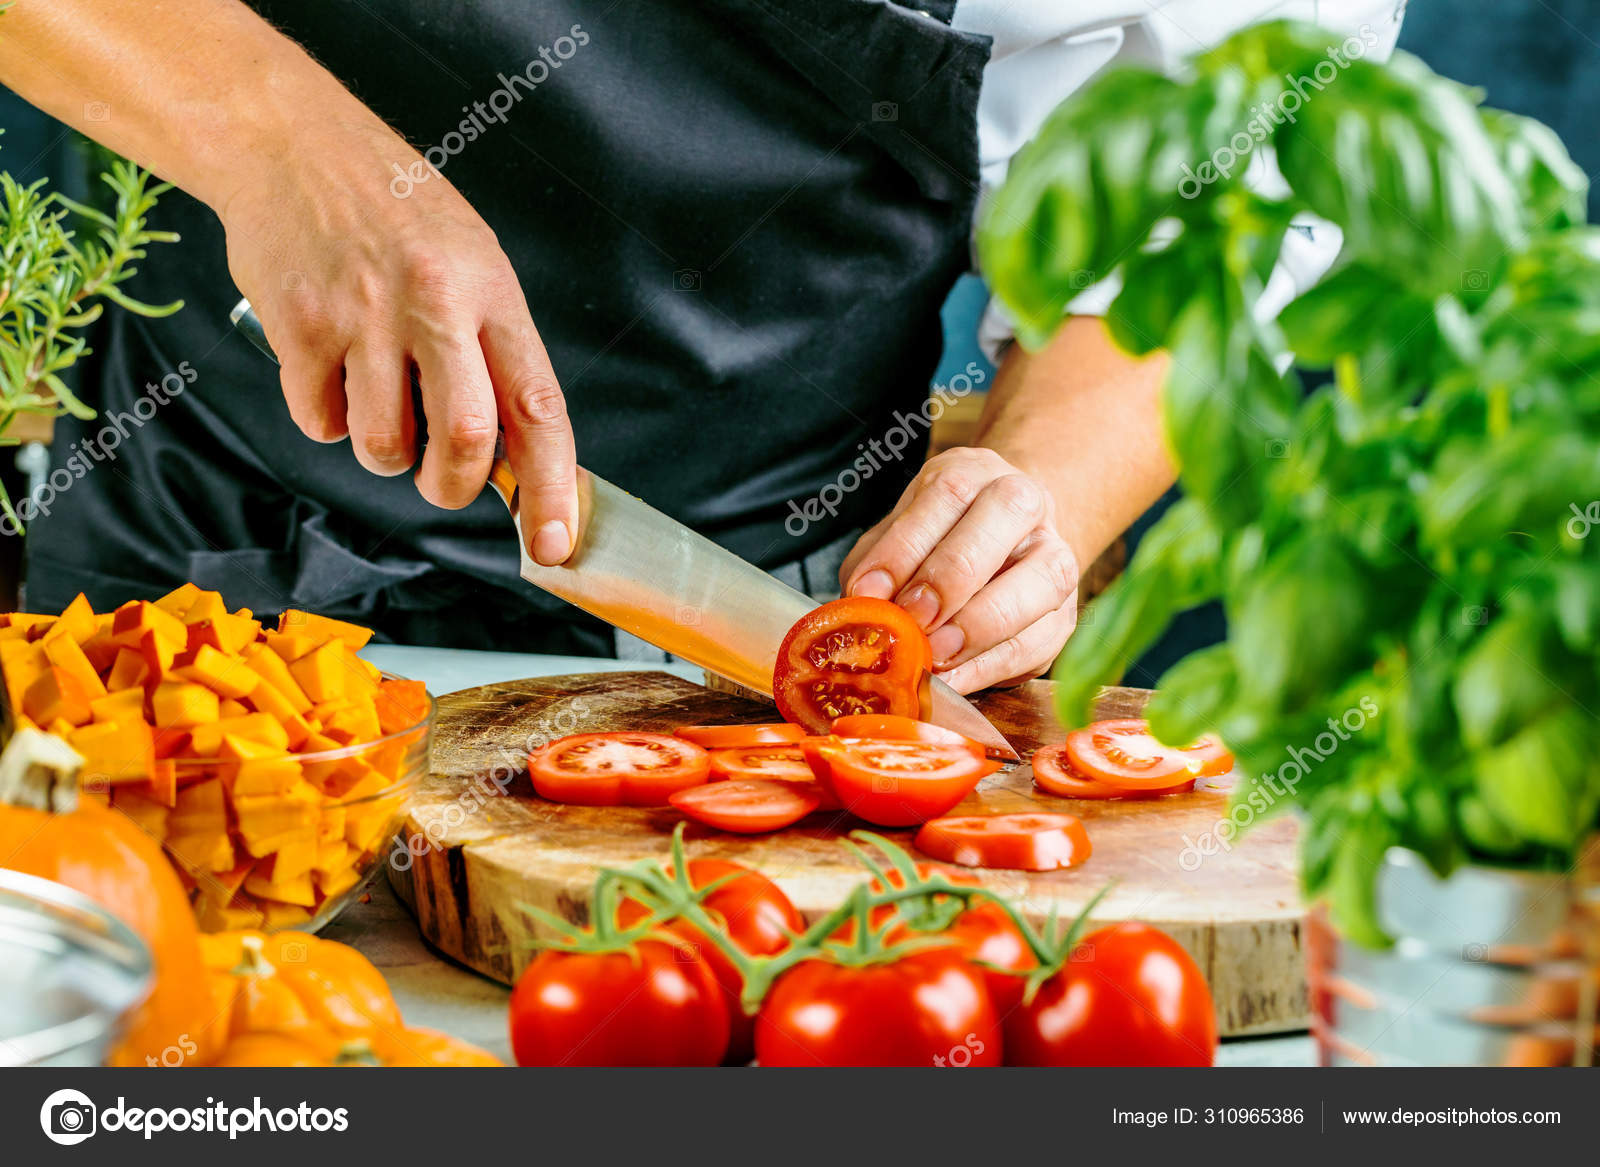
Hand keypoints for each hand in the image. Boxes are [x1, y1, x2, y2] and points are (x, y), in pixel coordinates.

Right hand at [219, 119, 576, 564]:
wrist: (291, 145)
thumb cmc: (395, 212)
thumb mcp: (474, 263)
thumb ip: (495, 353)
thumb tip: (514, 457)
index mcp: (493, 295)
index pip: (539, 409)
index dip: (554, 490)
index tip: (555, 544)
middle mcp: (436, 305)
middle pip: (464, 442)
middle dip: (451, 488)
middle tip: (440, 482)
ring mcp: (364, 315)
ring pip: (383, 447)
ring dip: (382, 455)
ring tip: (376, 403)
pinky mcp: (298, 326)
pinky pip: (320, 423)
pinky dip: (327, 420)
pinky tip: (331, 372)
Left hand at [839, 448, 1078, 693]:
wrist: (1005, 548)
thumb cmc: (938, 542)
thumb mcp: (898, 538)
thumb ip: (875, 565)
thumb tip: (861, 608)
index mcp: (976, 474)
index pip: (946, 494)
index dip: (904, 547)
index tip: (868, 592)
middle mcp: (1026, 502)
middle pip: (1005, 516)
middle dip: (952, 576)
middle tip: (912, 619)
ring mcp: (1056, 556)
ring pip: (1041, 580)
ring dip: (981, 624)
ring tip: (935, 655)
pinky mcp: (1065, 615)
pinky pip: (1039, 640)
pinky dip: (992, 666)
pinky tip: (954, 682)